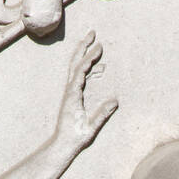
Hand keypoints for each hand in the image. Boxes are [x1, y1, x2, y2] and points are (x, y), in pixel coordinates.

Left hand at [55, 32, 117, 150]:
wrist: (63, 145)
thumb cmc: (75, 138)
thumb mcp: (90, 128)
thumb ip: (102, 114)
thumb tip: (115, 101)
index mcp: (73, 95)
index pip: (80, 71)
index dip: (89, 58)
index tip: (99, 47)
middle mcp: (69, 90)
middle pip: (75, 63)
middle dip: (83, 47)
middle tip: (92, 33)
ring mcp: (70, 93)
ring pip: (76, 68)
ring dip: (86, 55)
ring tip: (98, 47)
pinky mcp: (72, 97)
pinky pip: (81, 78)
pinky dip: (89, 70)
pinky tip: (100, 70)